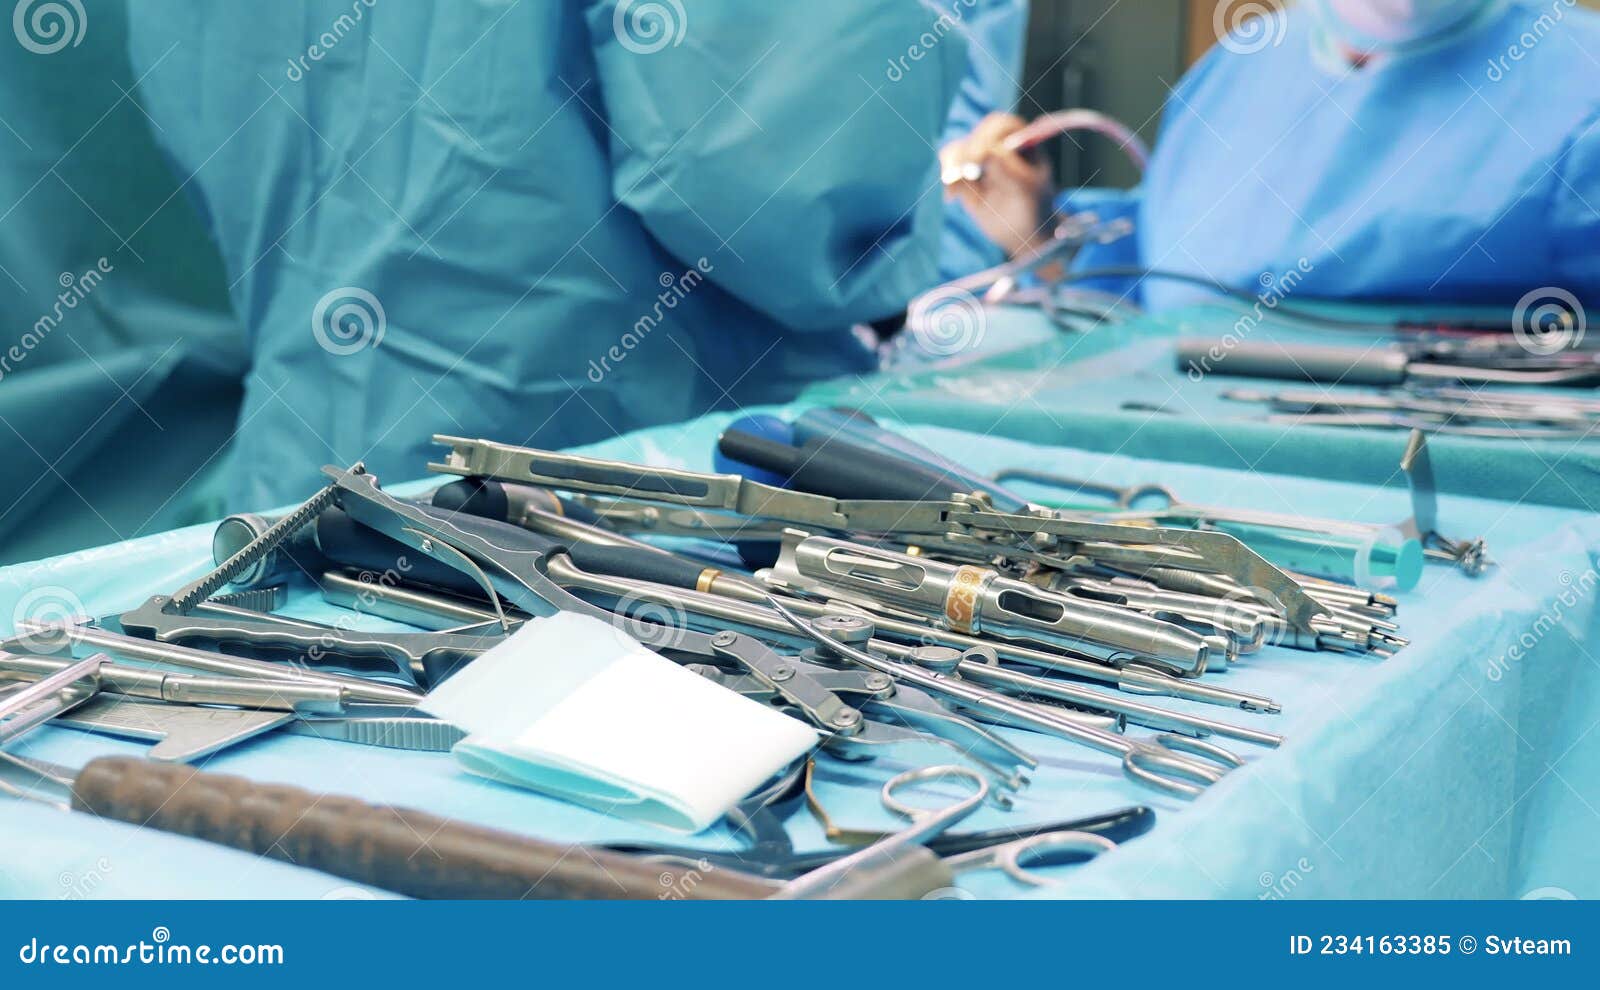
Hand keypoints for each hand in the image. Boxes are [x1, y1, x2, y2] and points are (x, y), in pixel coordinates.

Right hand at [940, 112, 1054, 259]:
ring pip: (958, 149)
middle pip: (976, 135)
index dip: (988, 135)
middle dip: (968, 152)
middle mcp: (1000, 145)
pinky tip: (951, 197)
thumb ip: (1009, 169)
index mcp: (1021, 142)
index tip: (981, 156)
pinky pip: (949, 167)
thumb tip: (988, 150)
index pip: (1001, 126)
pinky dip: (947, 180)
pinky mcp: (965, 175)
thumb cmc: (1033, 209)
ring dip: (953, 164)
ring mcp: (981, 159)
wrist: (1022, 233)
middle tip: (967, 174)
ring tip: (955, 189)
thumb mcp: (1027, 191)